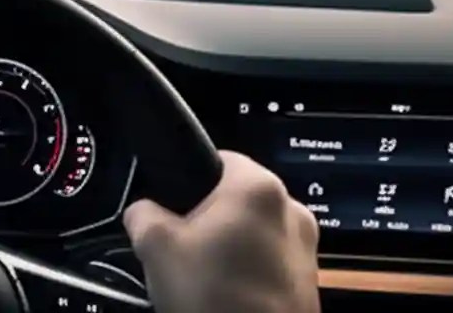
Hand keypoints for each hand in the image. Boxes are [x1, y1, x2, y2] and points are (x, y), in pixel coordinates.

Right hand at [123, 151, 319, 312]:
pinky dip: (247, 270)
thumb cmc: (211, 295)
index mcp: (258, 186)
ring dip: (228, 246)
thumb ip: (142, 212)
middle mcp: (292, 208)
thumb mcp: (154, 246)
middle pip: (234, 198)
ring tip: (202, 276)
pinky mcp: (310, 280)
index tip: (170, 209)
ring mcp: (307, 247)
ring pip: (252, 231)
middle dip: (207, 218)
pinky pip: (268, 260)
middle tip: (180, 247)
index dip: (186, 180)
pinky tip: (225, 294)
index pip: (216, 157)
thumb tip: (143, 210)